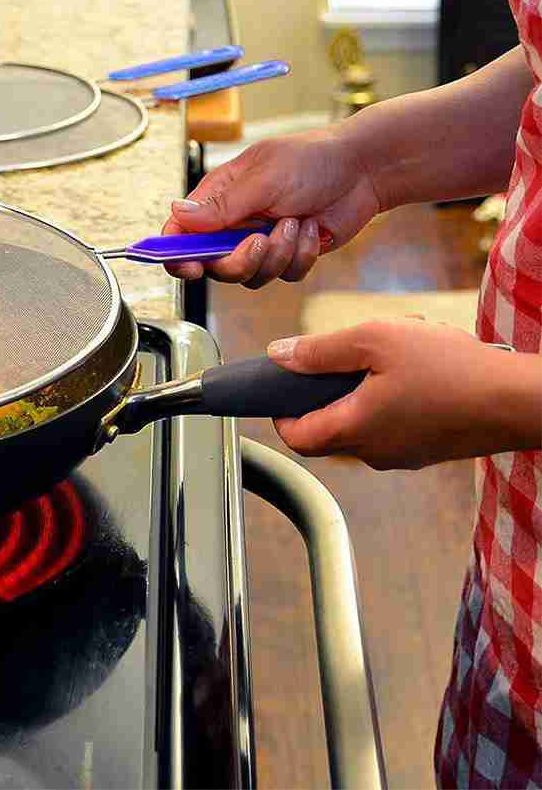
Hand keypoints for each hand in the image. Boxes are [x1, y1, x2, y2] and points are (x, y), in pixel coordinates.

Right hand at [164, 128, 380, 286]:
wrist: (363, 170)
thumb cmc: (312, 160)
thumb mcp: (263, 179)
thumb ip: (221, 205)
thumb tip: (177, 214)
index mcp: (218, 198)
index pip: (181, 233)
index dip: (178, 254)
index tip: (190, 265)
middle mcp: (234, 224)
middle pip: (215, 266)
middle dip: (240, 260)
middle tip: (260, 241)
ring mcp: (260, 242)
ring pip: (251, 276)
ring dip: (278, 254)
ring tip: (295, 222)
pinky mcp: (287, 255)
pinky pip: (284, 276)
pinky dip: (301, 255)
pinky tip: (311, 229)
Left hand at [265, 320, 527, 469]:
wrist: (519, 400)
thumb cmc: (450, 368)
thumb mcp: (374, 340)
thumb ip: (321, 350)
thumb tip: (279, 355)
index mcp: (354, 430)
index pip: (295, 438)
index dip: (280, 412)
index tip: (283, 387)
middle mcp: (375, 453)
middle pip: (326, 431)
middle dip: (324, 393)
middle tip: (340, 358)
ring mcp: (404, 455)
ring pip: (361, 424)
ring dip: (361, 390)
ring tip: (388, 354)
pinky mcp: (427, 449)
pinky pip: (391, 425)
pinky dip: (389, 398)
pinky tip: (416, 368)